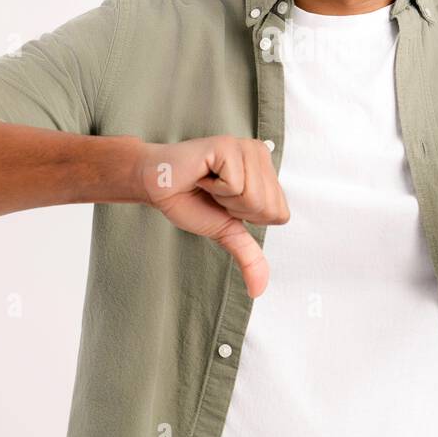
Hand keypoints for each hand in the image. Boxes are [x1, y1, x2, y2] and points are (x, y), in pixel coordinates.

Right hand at [134, 136, 289, 297]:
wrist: (157, 186)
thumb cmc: (191, 200)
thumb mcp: (226, 231)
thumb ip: (248, 256)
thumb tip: (258, 290)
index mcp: (266, 173)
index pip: (280, 215)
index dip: (248, 219)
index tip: (225, 203)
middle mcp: (261, 155)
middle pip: (269, 207)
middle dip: (236, 210)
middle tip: (215, 194)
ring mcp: (245, 148)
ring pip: (254, 197)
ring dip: (224, 199)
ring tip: (208, 184)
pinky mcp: (228, 146)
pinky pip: (236, 185)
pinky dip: (214, 188)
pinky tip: (202, 176)